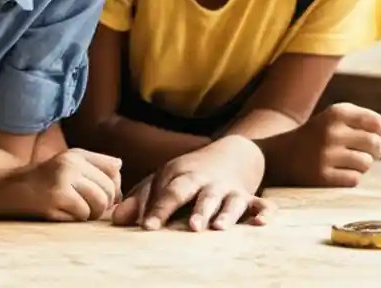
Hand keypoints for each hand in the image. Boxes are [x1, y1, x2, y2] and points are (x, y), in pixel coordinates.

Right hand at [7, 148, 121, 220]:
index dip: (114, 188)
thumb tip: (120, 167)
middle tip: (89, 210)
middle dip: (104, 205)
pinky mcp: (55, 197)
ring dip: (91, 214)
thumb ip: (93, 164)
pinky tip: (62, 214)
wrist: (5, 188)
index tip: (103, 197)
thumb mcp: (65, 165)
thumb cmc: (39, 181)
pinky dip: (75, 218)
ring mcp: (63, 179)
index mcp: (77, 155)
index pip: (114, 170)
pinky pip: (82, 214)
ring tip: (77, 212)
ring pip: (99, 203)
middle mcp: (71, 163)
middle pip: (109, 190)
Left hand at [112, 135, 271, 231]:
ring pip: (231, 201)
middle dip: (198, 210)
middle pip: (203, 195)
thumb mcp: (165, 179)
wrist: (231, 152)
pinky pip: (261, 205)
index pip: (170, 193)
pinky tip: (261, 225)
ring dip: (226, 214)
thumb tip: (116, 220)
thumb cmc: (189, 174)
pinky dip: (264, 213)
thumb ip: (141, 199)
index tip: (147, 227)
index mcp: (184, 177)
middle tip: (193, 227)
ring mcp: (231, 190)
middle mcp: (209, 183)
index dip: (159, 209)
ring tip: (219, 228)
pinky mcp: (250, 197)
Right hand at [283, 102, 380, 186]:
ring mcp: (326, 155)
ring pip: (366, 163)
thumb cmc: (317, 136)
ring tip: (349, 161)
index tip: (380, 133)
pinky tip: (338, 172)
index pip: (376, 124)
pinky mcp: (322, 176)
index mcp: (335, 113)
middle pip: (376, 144)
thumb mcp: (333, 118)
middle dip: (377, 150)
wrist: (279, 156)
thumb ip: (361, 119)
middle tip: (369, 151)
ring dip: (362, 164)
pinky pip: (354, 179)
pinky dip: (351, 177)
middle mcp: (330, 132)